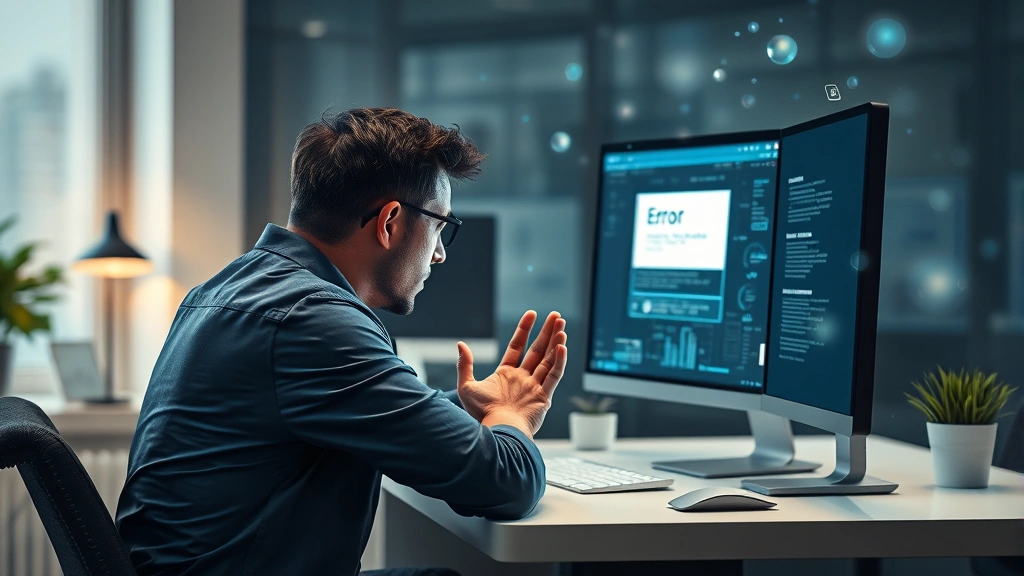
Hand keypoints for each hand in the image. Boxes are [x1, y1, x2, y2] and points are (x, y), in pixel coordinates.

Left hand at [456, 311, 567, 436]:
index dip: (525, 329)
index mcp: (507, 375)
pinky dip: (559, 361)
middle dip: (547, 332)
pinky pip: (554, 375)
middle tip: (556, 316)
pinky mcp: (544, 397)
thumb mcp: (467, 387)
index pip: (518, 346)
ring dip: (555, 342)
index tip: (532, 313)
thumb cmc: (483, 414)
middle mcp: (523, 379)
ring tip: (562, 326)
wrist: (499, 431)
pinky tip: (562, 346)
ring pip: (548, 360)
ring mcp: (534, 387)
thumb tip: (461, 344)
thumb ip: (465, 365)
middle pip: (537, 350)